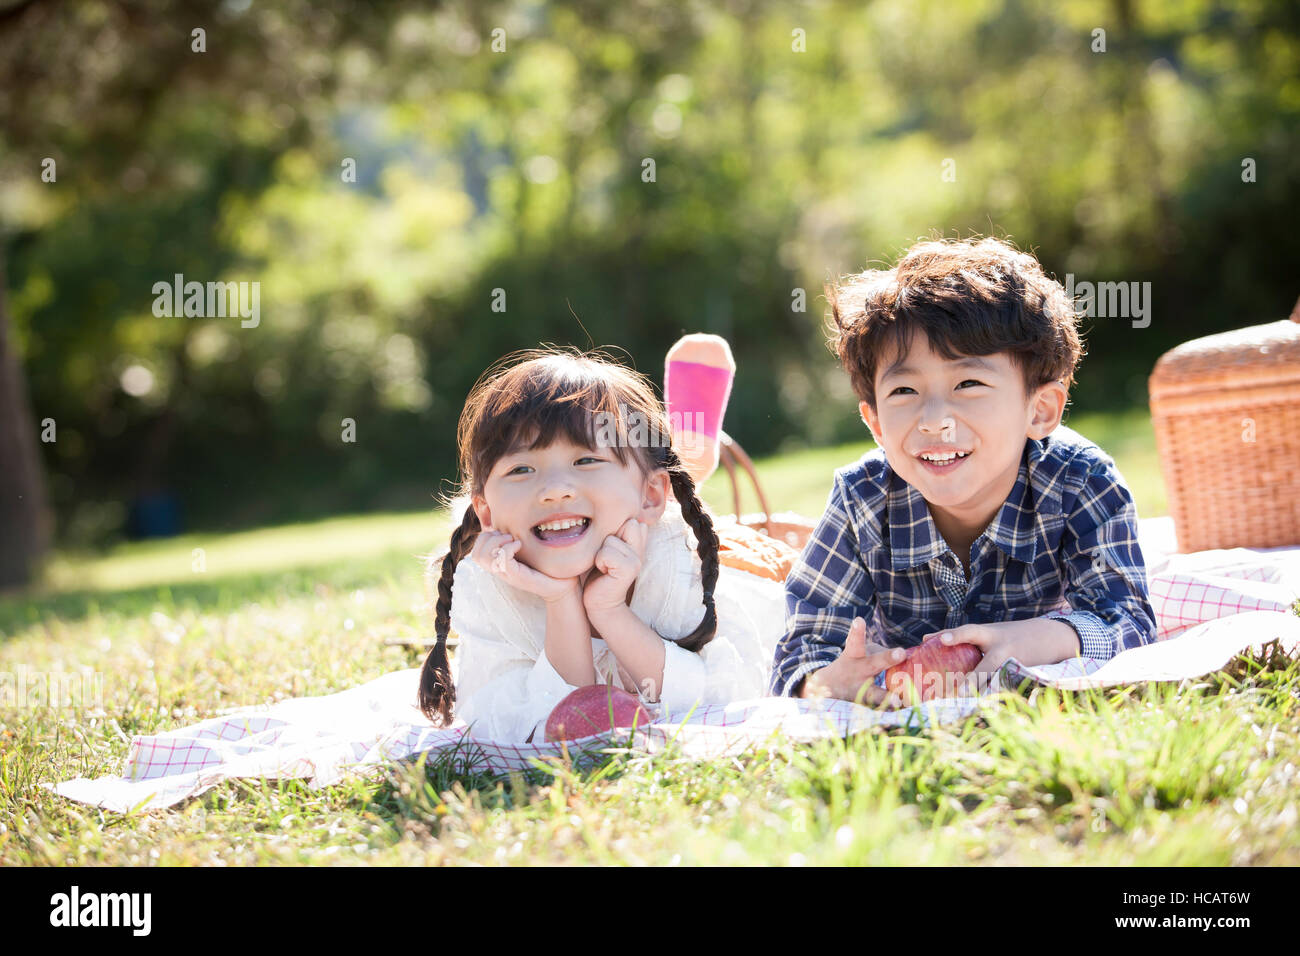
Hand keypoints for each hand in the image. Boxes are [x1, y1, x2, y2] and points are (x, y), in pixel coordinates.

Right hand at [470, 529, 578, 603]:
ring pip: (484, 557)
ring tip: (513, 541)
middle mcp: (501, 571)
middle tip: (508, 537)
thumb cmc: (549, 568)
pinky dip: (508, 547)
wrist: (563, 588)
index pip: (476, 553)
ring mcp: (508, 575)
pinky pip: (501, 560)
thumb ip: (518, 541)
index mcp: (500, 565)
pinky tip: (519, 545)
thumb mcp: (530, 552)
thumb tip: (510, 522)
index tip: (504, 534)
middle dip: (488, 538)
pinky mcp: (517, 577)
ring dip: (496, 542)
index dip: (484, 538)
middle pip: (476, 555)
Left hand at [582, 518, 647, 616]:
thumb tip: (630, 518)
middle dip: (607, 540)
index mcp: (637, 542)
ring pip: (610, 540)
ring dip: (601, 553)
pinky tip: (604, 572)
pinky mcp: (628, 569)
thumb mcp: (608, 549)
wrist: (601, 602)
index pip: (625, 519)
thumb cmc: (600, 574)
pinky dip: (600, 562)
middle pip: (619, 526)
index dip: (611, 531)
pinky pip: (606, 553)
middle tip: (607, 559)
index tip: (609, 550)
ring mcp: (636, 559)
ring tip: (605, 566)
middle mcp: (640, 549)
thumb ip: (618, 534)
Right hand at [800, 616, 907, 707]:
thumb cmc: (851, 665)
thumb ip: (878, 652)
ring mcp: (860, 691)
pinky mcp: (865, 707)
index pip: (855, 641)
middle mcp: (857, 672)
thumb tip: (908, 654)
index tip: (859, 621)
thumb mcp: (857, 653)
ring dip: (886, 697)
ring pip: (874, 694)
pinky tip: (902, 716)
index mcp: (853, 656)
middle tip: (902, 652)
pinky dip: (890, 714)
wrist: (827, 691)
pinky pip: (880, 711)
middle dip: (888, 658)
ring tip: (898, 702)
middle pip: (873, 664)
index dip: (857, 631)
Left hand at [927, 618, 1079, 695]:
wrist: (1052, 636)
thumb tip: (926, 638)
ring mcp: (1014, 664)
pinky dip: (993, 699)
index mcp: (990, 634)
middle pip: (985, 668)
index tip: (938, 640)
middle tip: (950, 694)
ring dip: (982, 696)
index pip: (969, 632)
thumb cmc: (1009, 635)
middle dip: (970, 683)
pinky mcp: (1023, 676)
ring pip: (996, 684)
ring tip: (965, 709)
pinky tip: (981, 709)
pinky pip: (1005, 690)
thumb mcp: (989, 631)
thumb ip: (962, 636)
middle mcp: (1002, 648)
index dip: (954, 635)